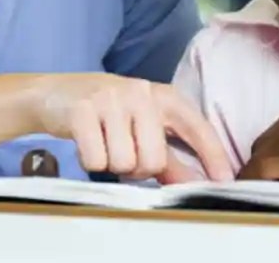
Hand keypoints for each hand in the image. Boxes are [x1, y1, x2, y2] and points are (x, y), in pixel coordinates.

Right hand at [31, 73, 232, 183]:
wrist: (54, 93)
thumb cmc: (105, 114)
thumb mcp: (140, 128)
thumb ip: (168, 157)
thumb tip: (194, 184)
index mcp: (162, 96)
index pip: (197, 127)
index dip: (213, 155)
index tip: (224, 181)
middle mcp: (141, 93)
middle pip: (154, 160)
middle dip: (137, 170)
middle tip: (122, 154)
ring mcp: (111, 99)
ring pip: (124, 164)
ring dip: (111, 165)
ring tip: (104, 145)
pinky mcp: (83, 110)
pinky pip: (96, 161)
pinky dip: (90, 162)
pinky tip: (86, 144)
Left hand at [237, 104, 278, 189]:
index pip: (270, 138)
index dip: (268, 158)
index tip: (270, 175)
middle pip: (261, 147)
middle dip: (262, 166)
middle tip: (269, 186)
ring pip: (257, 160)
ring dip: (258, 176)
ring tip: (266, 193)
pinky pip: (260, 171)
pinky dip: (254, 183)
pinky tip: (260, 195)